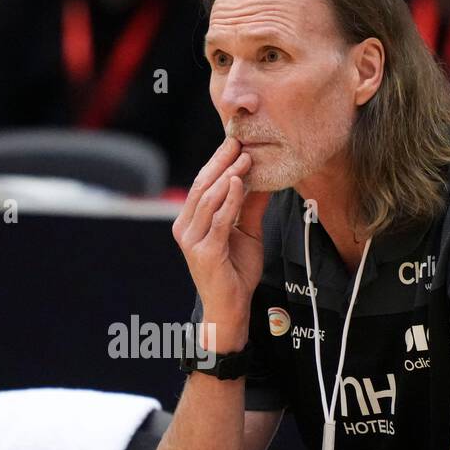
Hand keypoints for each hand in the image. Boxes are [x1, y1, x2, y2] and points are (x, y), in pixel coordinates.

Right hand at [173, 137, 270, 350]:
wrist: (230, 308)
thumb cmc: (235, 271)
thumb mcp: (246, 232)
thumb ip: (249, 206)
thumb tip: (264, 177)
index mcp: (190, 221)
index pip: (202, 184)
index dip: (218, 161)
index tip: (236, 142)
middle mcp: (185, 228)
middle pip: (202, 186)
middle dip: (221, 162)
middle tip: (239, 142)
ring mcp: (191, 241)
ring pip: (208, 199)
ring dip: (228, 176)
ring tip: (245, 158)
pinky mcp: (204, 253)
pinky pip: (218, 220)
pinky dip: (230, 199)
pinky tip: (241, 183)